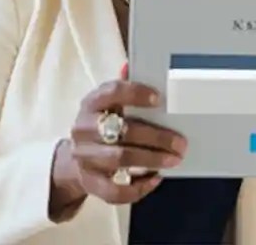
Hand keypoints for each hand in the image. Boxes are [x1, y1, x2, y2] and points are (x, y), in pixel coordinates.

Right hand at [53, 79, 186, 207]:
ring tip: (174, 159)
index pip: (111, 92)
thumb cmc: (101, 125)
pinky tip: (155, 178)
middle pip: (122, 130)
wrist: (74, 159)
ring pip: (120, 159)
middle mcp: (84, 129)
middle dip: (156, 137)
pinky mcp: (89, 182)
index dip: (135, 93)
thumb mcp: (107, 104)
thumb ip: (122, 87)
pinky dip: (138, 186)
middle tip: (180, 142)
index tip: (159, 99)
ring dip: (151, 159)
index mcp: (91, 104)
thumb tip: (130, 65)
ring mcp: (85, 157)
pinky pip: (115, 189)